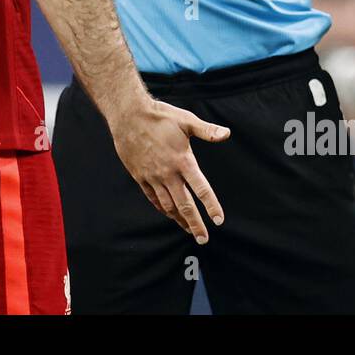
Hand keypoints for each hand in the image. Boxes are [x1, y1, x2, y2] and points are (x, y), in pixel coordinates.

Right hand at [107, 95, 229, 243]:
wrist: (128, 115)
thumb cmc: (159, 116)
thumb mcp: (186, 120)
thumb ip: (207, 130)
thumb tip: (226, 133)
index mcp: (182, 161)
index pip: (201, 189)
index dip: (211, 206)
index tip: (218, 220)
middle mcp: (168, 173)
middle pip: (184, 205)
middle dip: (195, 224)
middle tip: (203, 239)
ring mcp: (152, 176)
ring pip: (168, 205)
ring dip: (179, 219)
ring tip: (188, 229)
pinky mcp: (140, 176)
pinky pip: (153, 198)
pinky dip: (162, 208)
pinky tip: (169, 213)